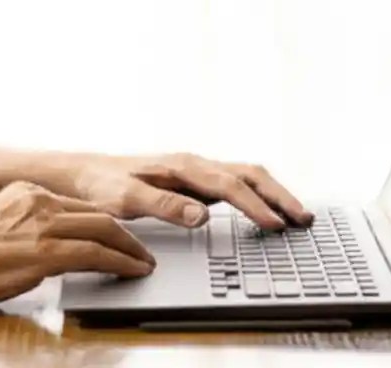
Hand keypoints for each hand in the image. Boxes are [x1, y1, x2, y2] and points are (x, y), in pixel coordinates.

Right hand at [0, 181, 154, 310]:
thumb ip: (22, 229)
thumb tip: (38, 248)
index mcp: (24, 192)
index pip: (76, 205)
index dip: (101, 222)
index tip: (114, 234)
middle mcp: (38, 200)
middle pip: (98, 213)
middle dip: (125, 233)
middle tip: (140, 250)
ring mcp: (44, 223)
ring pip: (105, 229)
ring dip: (131, 249)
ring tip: (143, 262)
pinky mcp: (47, 249)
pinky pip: (97, 253)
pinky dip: (121, 262)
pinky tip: (132, 271)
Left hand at [64, 152, 312, 230]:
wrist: (85, 174)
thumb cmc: (103, 186)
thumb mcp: (127, 199)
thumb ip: (164, 206)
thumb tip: (202, 215)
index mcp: (182, 166)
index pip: (229, 185)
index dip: (254, 206)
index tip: (275, 225)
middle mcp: (194, 164)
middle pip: (248, 174)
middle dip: (279, 195)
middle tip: (305, 218)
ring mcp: (196, 171)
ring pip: (245, 176)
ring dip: (273, 193)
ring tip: (297, 216)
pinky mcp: (194, 181)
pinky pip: (235, 184)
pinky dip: (257, 195)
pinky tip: (266, 211)